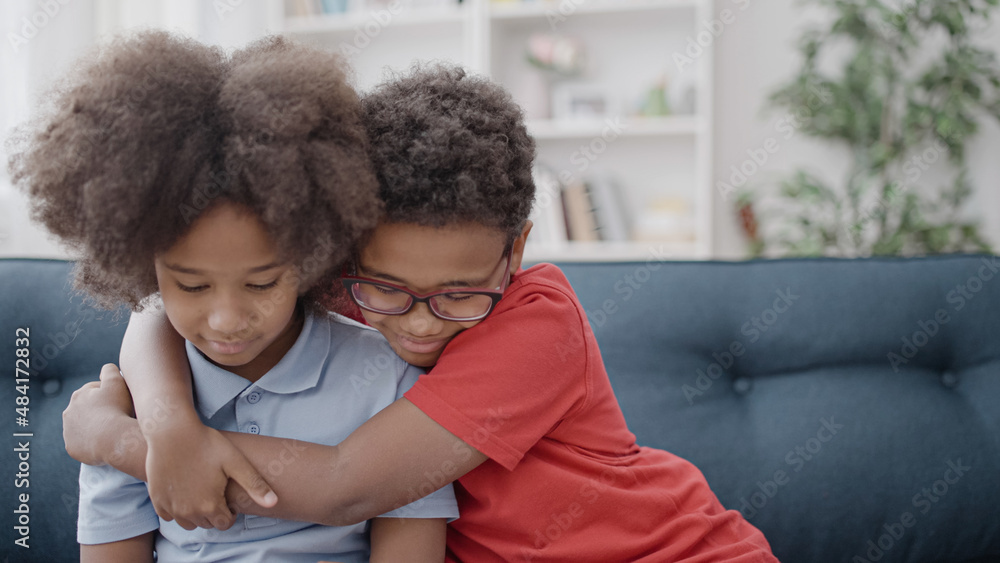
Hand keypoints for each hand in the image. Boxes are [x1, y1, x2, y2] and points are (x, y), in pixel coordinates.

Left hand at [62, 363, 136, 465]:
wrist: (114, 439)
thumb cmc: (117, 409)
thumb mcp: (117, 382)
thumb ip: (110, 370)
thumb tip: (106, 368)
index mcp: (78, 396)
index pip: (93, 391)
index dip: (108, 395)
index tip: (119, 401)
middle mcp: (69, 412)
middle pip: (86, 409)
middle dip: (98, 411)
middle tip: (116, 416)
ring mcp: (68, 432)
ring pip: (83, 427)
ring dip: (93, 427)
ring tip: (110, 430)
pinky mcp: (72, 448)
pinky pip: (82, 444)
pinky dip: (91, 443)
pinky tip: (103, 442)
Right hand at [145, 421, 277, 529]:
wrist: (172, 432)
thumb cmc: (206, 444)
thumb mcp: (236, 462)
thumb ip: (255, 485)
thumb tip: (274, 503)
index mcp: (210, 506)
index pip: (225, 524)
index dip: (230, 512)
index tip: (228, 495)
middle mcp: (189, 512)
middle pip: (207, 524)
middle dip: (214, 512)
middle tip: (215, 490)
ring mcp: (171, 508)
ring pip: (188, 522)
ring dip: (195, 513)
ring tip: (200, 491)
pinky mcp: (157, 500)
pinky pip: (169, 515)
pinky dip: (176, 508)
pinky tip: (183, 490)